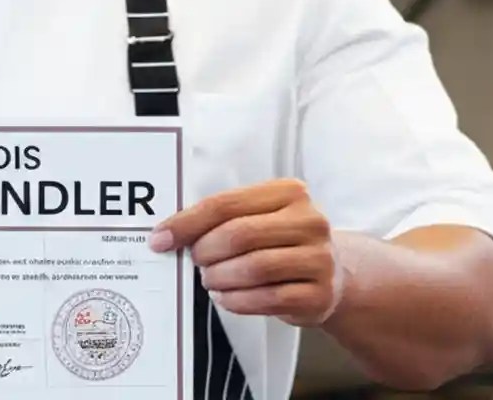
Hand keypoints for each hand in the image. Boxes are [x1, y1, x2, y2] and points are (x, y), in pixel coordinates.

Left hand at [148, 179, 342, 326]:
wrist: (332, 274)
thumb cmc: (280, 241)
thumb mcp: (258, 218)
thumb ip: (221, 219)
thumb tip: (167, 234)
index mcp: (289, 192)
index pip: (226, 204)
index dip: (188, 222)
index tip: (160, 238)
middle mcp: (310, 221)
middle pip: (239, 234)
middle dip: (206, 251)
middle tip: (194, 261)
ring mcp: (319, 259)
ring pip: (254, 268)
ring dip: (220, 277)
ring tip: (209, 280)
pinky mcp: (318, 295)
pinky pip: (267, 299)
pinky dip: (237, 300)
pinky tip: (225, 297)